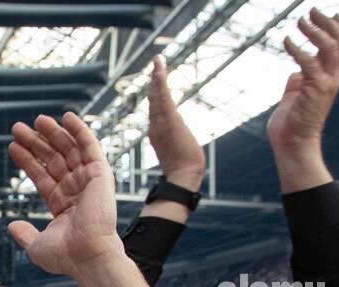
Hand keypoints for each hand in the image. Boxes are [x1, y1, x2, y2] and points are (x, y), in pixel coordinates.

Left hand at [7, 112, 122, 276]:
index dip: (28, 161)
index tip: (13, 147)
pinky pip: (90, 146)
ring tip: (37, 120)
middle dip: (36, 143)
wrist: (87, 256)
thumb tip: (11, 226)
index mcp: (62, 204)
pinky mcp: (100, 174)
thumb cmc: (66, 257)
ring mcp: (87, 181)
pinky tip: (66, 117)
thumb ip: (25, 234)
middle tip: (18, 128)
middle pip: (53, 159)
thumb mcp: (37, 246)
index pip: (42, 176)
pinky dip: (80, 130)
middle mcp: (75, 190)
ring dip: (53, 133)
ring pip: (69, 149)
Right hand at [146, 55, 204, 191]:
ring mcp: (161, 121)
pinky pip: (163, 99)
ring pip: (158, 95)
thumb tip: (174, 145)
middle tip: (157, 61)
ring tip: (158, 61)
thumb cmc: (181, 167)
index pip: (156, 106)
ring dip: (158, 77)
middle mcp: (157, 123)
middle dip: (156, 79)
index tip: (155, 77)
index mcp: (158, 129)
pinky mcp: (168, 120)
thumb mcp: (176, 152)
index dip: (155, 91)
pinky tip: (159, 73)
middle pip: (155, 97)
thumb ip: (173, 145)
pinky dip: (160, 85)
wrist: (183, 174)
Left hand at [267, 10, 338, 158]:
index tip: (331, 14)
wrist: (293, 146)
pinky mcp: (314, 89)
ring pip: (329, 48)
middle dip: (327, 23)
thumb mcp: (295, 97)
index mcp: (330, 79)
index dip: (338, 30)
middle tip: (311, 10)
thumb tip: (296, 72)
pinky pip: (308, 62)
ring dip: (315, 31)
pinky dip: (297, 49)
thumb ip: (298, 83)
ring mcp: (326, 84)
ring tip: (300, 20)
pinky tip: (287, 41)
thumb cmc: (292, 125)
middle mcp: (333, 79)